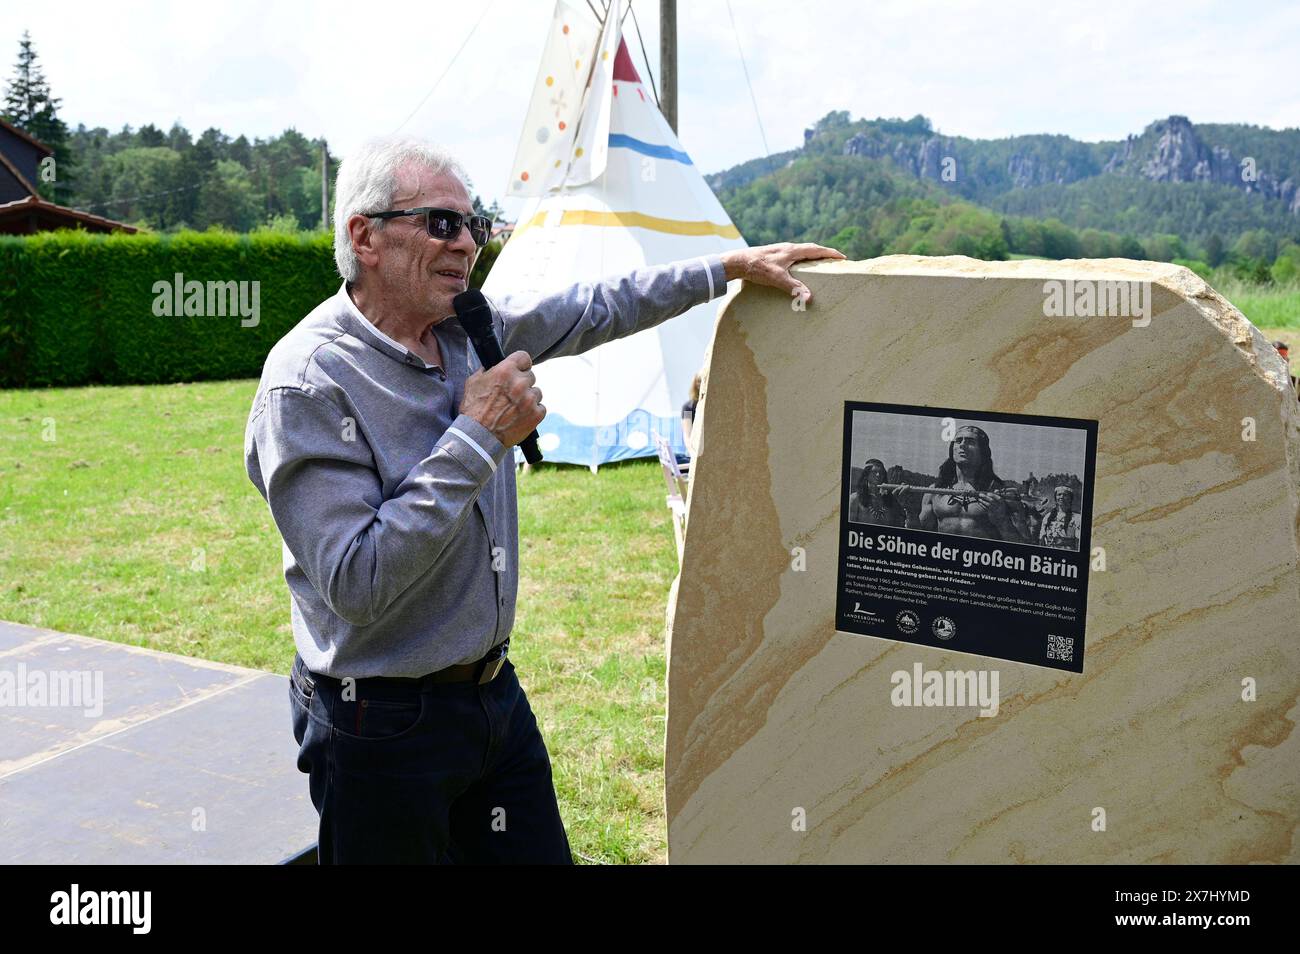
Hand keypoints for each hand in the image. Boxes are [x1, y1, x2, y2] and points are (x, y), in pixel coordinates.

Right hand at [461, 350, 544, 447]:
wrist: (479, 436)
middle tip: (512, 395)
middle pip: (530, 376)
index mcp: (505, 371)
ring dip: (528, 398)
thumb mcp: (473, 383)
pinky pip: (541, 408)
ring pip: (536, 392)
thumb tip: (492, 366)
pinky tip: (521, 416)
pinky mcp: (536, 414)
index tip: (519, 369)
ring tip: (515, 408)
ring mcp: (529, 399)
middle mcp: (520, 383)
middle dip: (522, 383)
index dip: (521, 364)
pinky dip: (533, 412)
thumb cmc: (474, 410)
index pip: (524, 357)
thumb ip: (486, 371)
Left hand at [720, 242, 845, 304]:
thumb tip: (809, 298)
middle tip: (835, 260)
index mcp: (792, 250)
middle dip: (824, 254)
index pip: (816, 250)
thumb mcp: (777, 278)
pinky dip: (802, 260)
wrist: (738, 262)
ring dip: (813, 256)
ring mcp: (781, 250)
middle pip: (811, 249)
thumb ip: (794, 288)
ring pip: (802, 252)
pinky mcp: (774, 255)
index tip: (842, 257)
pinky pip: (794, 255)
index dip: (830, 253)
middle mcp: (788, 248)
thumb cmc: (757, 268)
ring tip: (820, 264)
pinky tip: (799, 268)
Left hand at [976, 492, 1010, 521]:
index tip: (988, 493)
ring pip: (988, 504)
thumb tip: (995, 490)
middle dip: (985, 497)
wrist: (1003, 522)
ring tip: (979, 498)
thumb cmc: (1002, 511)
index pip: (998, 498)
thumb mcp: (1002, 505)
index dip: (993, 495)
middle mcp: (1000, 507)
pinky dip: (982, 505)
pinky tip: (980, 503)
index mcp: (1003, 504)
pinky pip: (986, 508)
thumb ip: (998, 499)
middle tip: (980, 494)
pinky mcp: (991, 514)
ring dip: (983, 501)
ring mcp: (995, 511)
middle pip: (992, 501)